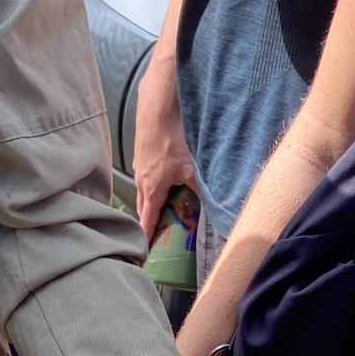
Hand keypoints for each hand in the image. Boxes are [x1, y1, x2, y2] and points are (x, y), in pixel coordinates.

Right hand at [133, 52, 197, 238]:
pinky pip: (145, 174)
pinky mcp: (142, 150)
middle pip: (143, 207)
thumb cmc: (172, 136)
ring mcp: (140, 163)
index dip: (146, 236)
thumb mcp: (191, 168)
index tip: (143, 253)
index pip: (147, 219)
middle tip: (151, 237)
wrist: (158, 102)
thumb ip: (201, 190)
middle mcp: (141, 178)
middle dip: (146, 222)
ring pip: (144, 189)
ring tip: (158, 211)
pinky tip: (161, 180)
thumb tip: (214, 208)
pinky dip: (151, 183)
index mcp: (152, 187)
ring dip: (149, 202)